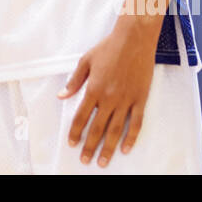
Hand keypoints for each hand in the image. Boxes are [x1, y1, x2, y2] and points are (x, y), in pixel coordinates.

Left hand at [58, 17, 159, 166]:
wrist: (134, 39)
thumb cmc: (109, 47)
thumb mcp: (86, 60)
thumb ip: (74, 81)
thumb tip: (61, 96)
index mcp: (93, 88)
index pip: (81, 116)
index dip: (75, 132)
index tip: (72, 144)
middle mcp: (109, 98)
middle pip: (97, 128)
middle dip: (90, 146)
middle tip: (85, 160)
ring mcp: (126, 100)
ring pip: (116, 130)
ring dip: (108, 147)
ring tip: (103, 162)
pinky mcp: (140, 99)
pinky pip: (136, 122)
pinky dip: (131, 137)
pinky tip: (125, 148)